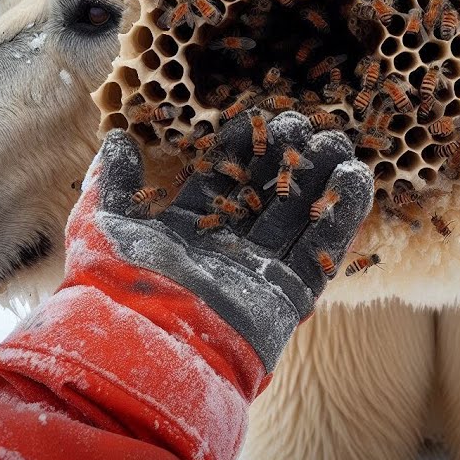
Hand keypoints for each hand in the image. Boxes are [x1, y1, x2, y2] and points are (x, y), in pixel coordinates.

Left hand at [67, 111, 374, 369]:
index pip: (222, 177)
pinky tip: (357, 179)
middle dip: (291, 159)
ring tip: (342, 145)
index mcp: (185, 229)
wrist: (145, 343)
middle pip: (267, 194)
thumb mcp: (102, 222)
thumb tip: (118, 137)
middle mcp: (226, 248)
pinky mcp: (287, 296)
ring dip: (323, 181)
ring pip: (300, 217)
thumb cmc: (118, 282)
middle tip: (312, 126)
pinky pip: (321, 252)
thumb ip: (113, 180)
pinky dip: (341, 216)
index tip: (261, 117)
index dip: (242, 146)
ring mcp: (259, 272)